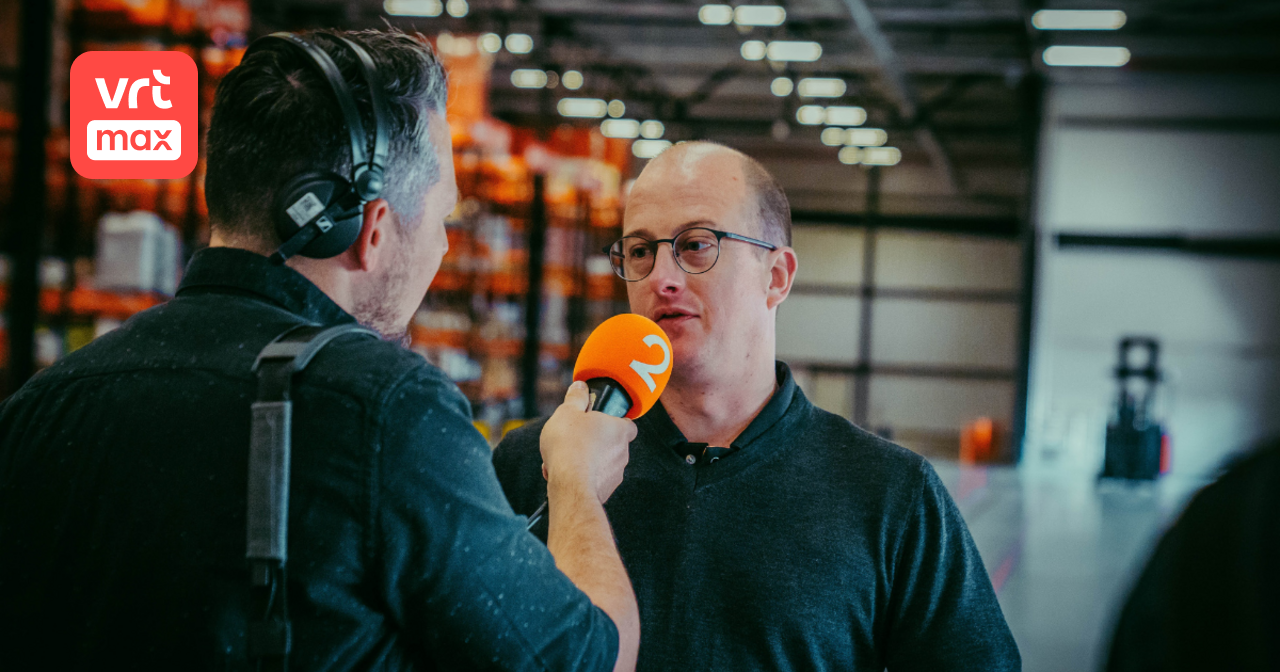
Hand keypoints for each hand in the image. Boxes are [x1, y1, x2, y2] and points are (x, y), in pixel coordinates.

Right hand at [540, 381, 637, 503]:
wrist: (570, 486)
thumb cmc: (570, 446)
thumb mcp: (567, 412)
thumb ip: (576, 397)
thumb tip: (580, 386)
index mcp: (620, 430)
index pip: (628, 424)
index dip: (614, 422)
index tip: (599, 422)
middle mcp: (623, 453)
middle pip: (612, 444)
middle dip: (595, 443)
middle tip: (574, 440)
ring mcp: (616, 475)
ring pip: (602, 464)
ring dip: (586, 461)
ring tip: (564, 459)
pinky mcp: (606, 491)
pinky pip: (595, 480)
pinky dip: (582, 477)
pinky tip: (564, 475)